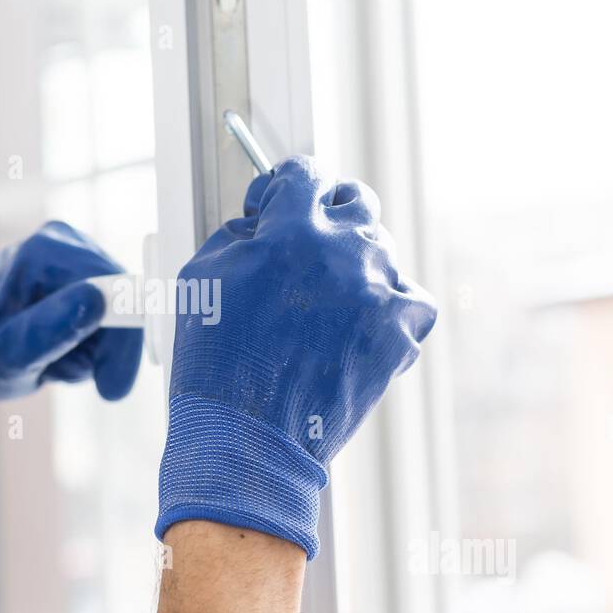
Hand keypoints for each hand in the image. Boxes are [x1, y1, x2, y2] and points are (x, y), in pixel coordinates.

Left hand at [0, 221, 142, 407]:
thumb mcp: (5, 353)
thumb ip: (52, 328)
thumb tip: (99, 300)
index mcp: (46, 251)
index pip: (116, 291)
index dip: (122, 343)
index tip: (111, 388)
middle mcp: (64, 245)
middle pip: (122, 304)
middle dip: (100, 351)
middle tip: (61, 373)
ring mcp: (71, 261)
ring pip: (115, 318)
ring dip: (89, 352)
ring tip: (49, 362)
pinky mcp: (75, 281)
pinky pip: (103, 322)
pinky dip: (83, 347)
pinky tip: (54, 353)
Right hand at [156, 156, 436, 558]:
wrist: (248, 439)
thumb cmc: (216, 363)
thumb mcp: (202, 279)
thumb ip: (238, 235)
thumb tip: (262, 223)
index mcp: (293, 231)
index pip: (306, 173)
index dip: (285, 184)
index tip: (274, 203)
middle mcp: (345, 252)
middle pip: (356, 202)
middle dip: (328, 214)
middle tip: (306, 242)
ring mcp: (378, 294)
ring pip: (381, 251)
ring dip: (355, 263)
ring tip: (325, 298)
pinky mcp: (398, 335)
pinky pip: (410, 300)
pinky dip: (389, 306)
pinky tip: (361, 322)